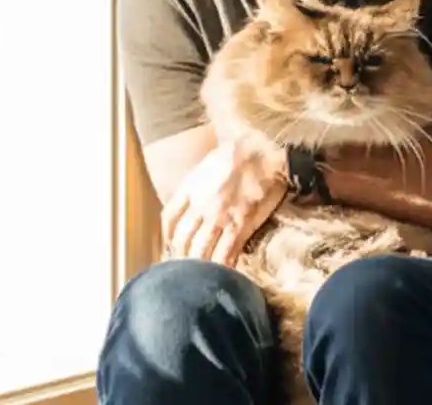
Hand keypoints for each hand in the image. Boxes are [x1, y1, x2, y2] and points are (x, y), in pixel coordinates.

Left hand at [161, 138, 287, 266]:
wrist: (265, 153)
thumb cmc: (239, 152)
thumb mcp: (207, 162)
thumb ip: (196, 182)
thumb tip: (193, 196)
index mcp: (190, 188)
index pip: (169, 218)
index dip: (167, 235)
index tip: (169, 243)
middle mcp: (200, 206)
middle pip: (182, 239)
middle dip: (180, 256)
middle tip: (181, 269)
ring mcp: (219, 217)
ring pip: (200, 250)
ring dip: (198, 266)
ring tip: (198, 278)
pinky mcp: (240, 225)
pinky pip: (226, 252)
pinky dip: (222, 266)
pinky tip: (221, 275)